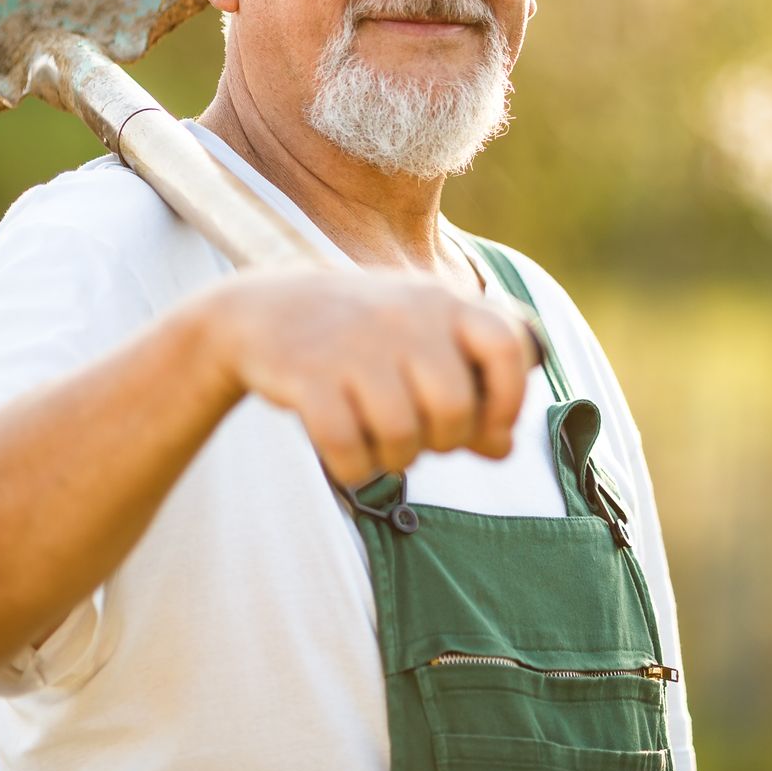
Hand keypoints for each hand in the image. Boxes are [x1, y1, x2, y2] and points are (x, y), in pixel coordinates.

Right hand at [195, 267, 537, 485]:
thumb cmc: (361, 338)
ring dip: (395, 458)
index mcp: (442, 302)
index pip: (508, 346)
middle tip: (420, 438)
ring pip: (402, 435)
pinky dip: (354, 468)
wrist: (261, 312)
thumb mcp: (419, 346)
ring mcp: (354, 344)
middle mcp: (404, 316)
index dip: (510, 399)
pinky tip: (348, 456)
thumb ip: (469, 391)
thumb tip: (503, 448)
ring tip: (380, 443)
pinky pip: (348, 448)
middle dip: (444, 442)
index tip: (490, 426)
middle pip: (455, 409)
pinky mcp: (307, 375)